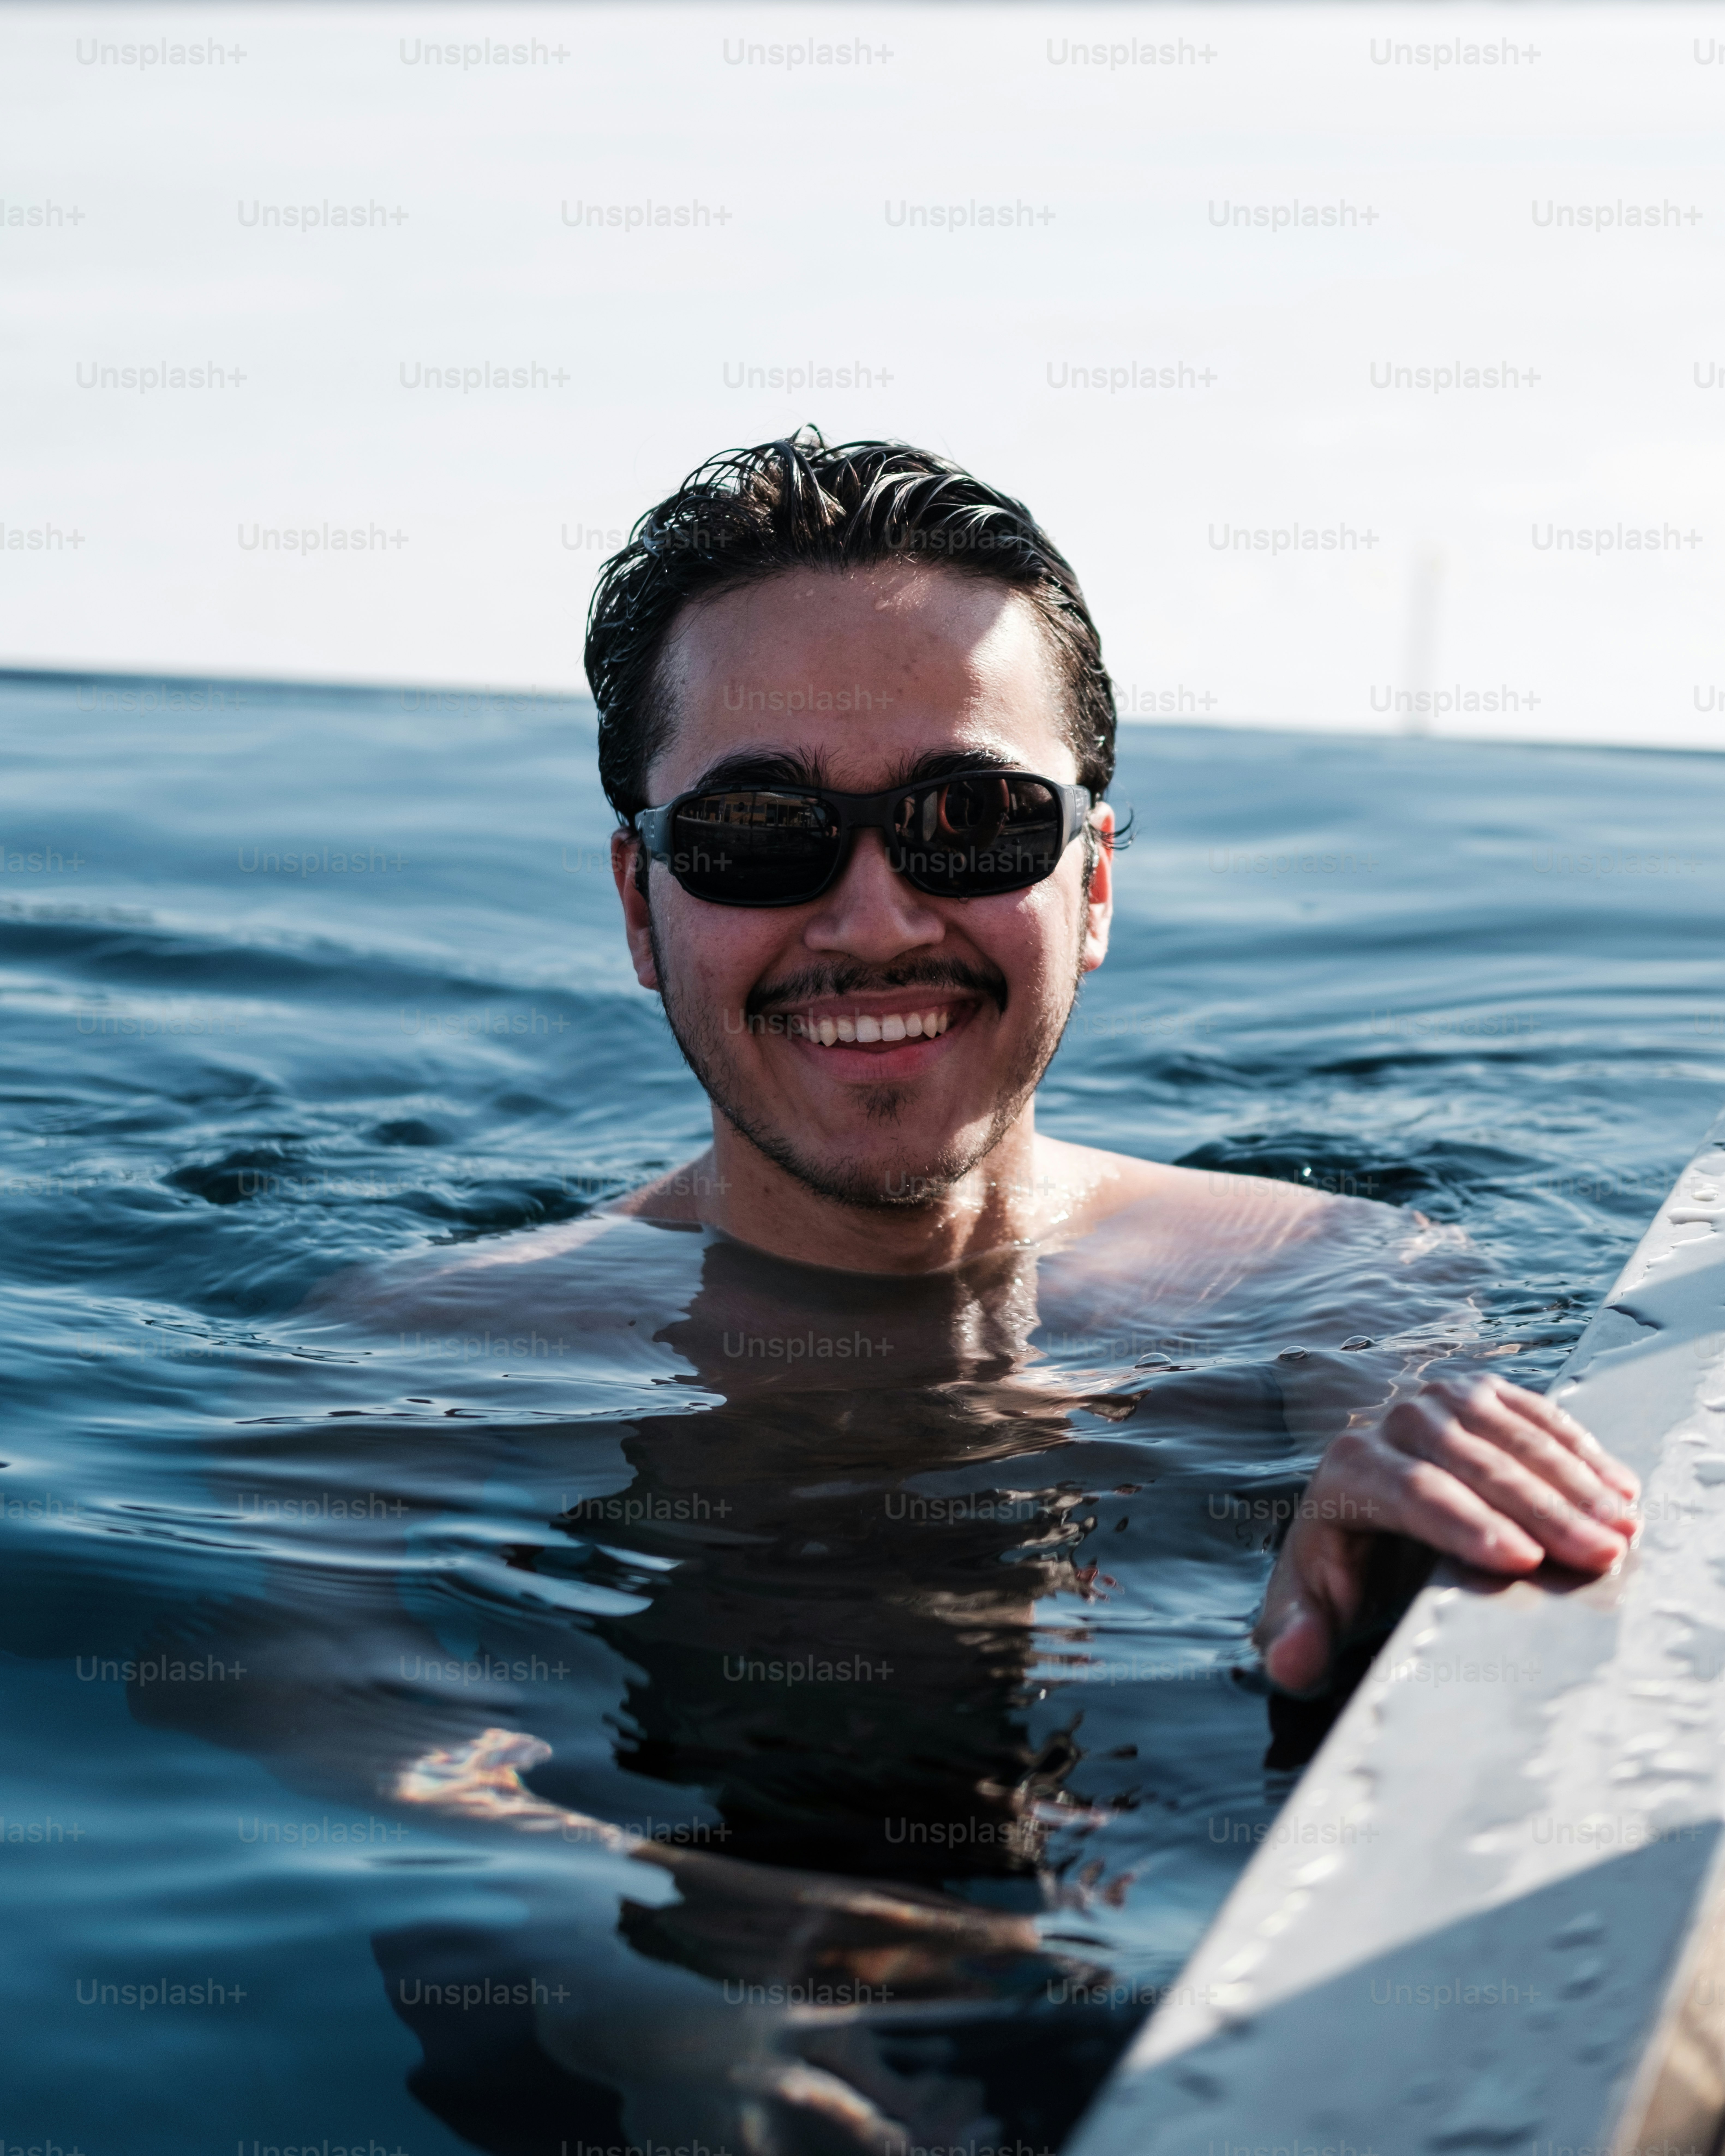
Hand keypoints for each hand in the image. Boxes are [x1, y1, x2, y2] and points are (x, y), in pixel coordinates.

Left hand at [1253, 1373, 1639, 1695]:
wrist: (1360, 1519)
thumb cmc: (1340, 1572)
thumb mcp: (1306, 1611)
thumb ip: (1291, 1639)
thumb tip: (1290, 1659)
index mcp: (1348, 1471)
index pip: (1413, 1493)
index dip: (1469, 1526)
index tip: (1523, 1560)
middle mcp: (1391, 1423)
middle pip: (1473, 1463)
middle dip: (1541, 1510)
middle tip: (1598, 1553)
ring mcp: (1440, 1400)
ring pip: (1511, 1433)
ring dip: (1573, 1481)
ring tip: (1622, 1528)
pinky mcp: (1481, 1392)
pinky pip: (1535, 1413)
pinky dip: (1580, 1450)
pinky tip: (1618, 1488)